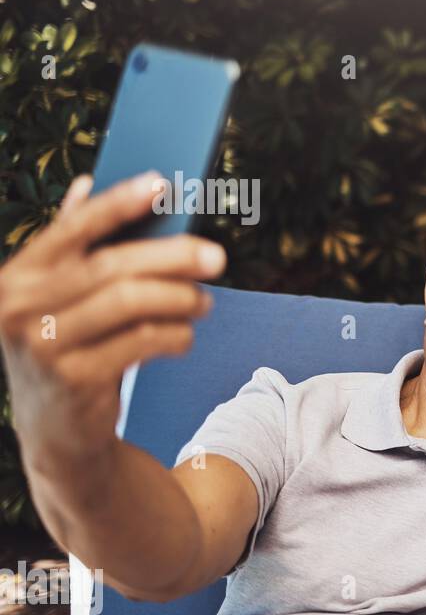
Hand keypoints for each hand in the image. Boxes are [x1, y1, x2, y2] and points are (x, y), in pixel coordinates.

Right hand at [0, 172, 224, 467]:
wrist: (57, 430)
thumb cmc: (66, 348)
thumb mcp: (56, 300)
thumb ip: (69, 247)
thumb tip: (86, 184)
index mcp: (15, 277)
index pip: (73, 229)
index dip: (119, 203)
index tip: (163, 184)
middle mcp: (18, 308)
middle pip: (112, 266)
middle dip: (173, 257)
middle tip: (217, 257)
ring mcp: (42, 345)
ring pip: (132, 303)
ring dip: (180, 298)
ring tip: (204, 302)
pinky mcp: (73, 379)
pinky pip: (143, 342)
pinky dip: (175, 334)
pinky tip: (185, 336)